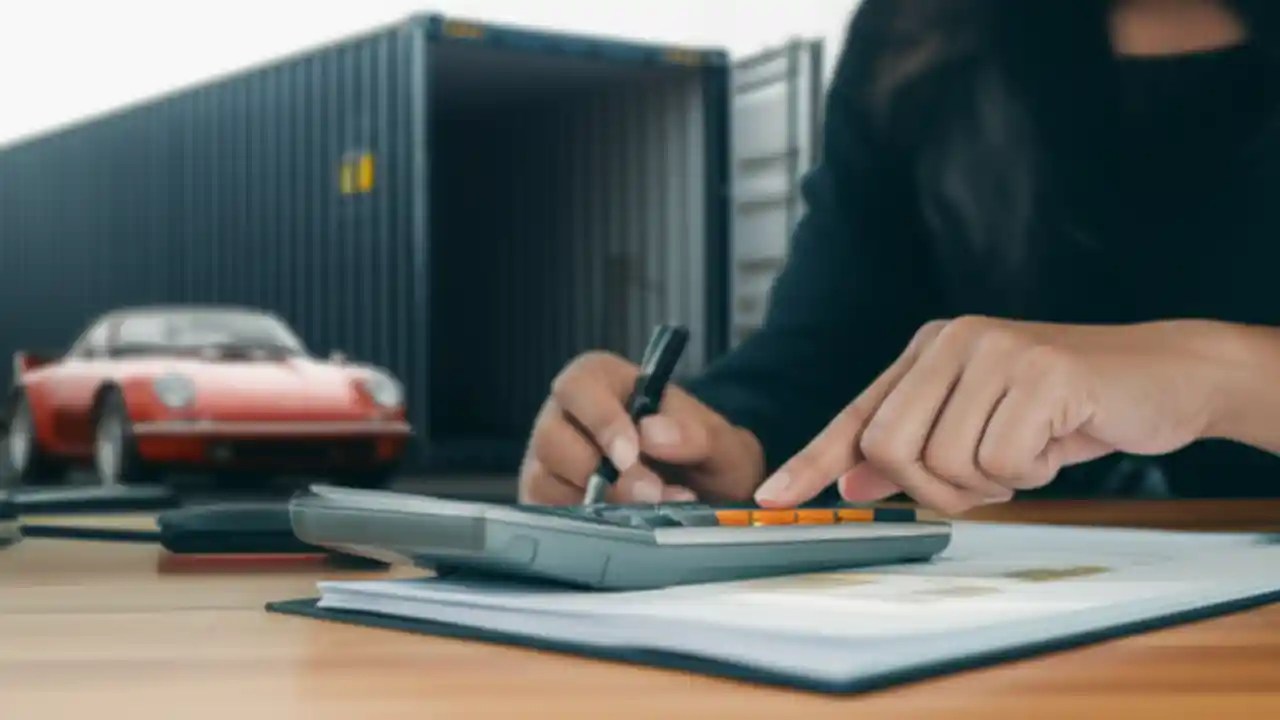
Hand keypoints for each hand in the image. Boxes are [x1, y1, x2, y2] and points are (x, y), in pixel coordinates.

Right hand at [519, 351, 764, 504]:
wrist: (706, 496)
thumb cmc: (703, 455)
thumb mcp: (720, 442)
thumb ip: (697, 433)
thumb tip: (653, 433)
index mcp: (601, 382)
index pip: (579, 386)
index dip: (601, 420)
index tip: (631, 455)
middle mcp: (565, 417)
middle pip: (552, 437)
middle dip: (602, 473)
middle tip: (650, 493)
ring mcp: (550, 461)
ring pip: (546, 479)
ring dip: (600, 501)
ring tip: (651, 510)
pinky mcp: (547, 500)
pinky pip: (548, 512)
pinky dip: (585, 524)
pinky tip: (623, 526)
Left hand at [754, 316, 1225, 514]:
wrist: (1162, 378)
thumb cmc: (1064, 408)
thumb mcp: (980, 430)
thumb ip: (915, 448)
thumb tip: (849, 479)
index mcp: (928, 351)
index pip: (855, 416)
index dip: (810, 460)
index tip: (771, 498)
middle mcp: (952, 340)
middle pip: (889, 448)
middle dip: (935, 488)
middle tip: (987, 481)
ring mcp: (994, 349)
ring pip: (944, 463)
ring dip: (992, 482)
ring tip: (1031, 450)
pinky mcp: (1041, 369)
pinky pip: (1002, 461)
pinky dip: (1033, 473)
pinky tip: (1058, 440)